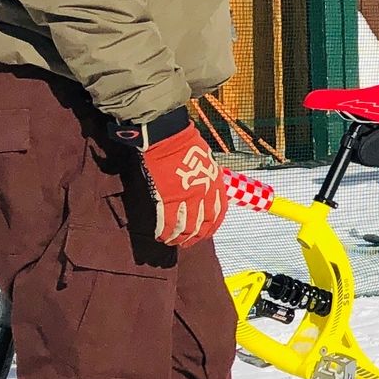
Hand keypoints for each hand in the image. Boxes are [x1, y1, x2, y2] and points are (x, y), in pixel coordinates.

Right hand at [140, 120, 228, 245]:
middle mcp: (203, 195)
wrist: (169, 136)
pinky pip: (167, 222)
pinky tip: (160, 236)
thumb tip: (207, 188)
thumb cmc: (187, 144)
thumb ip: (208, 178)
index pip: (218, 213)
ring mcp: (185, 198)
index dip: (211, 227)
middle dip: (194, 237)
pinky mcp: (166, 198)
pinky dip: (164, 232)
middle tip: (186, 242)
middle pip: (201, 225)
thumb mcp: (207, 161)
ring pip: (184, 227)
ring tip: (172, 242)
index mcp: (215, 185)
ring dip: (178, 238)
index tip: (206, 233)